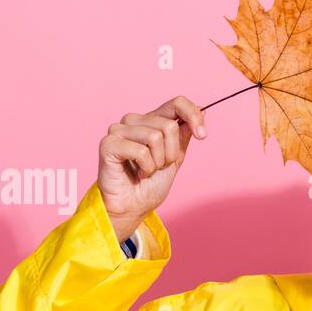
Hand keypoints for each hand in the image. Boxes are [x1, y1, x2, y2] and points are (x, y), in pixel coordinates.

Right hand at [97, 95, 206, 241]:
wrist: (133, 207)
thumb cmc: (151, 184)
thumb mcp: (176, 157)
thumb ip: (184, 134)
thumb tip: (203, 109)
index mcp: (150, 120)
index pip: (177, 103)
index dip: (193, 115)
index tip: (203, 135)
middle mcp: (133, 120)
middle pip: (169, 125)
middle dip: (171, 153)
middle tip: (159, 167)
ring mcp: (118, 130)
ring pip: (155, 137)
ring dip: (157, 162)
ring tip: (147, 171)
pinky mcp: (108, 143)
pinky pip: (141, 150)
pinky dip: (146, 167)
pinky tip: (137, 173)